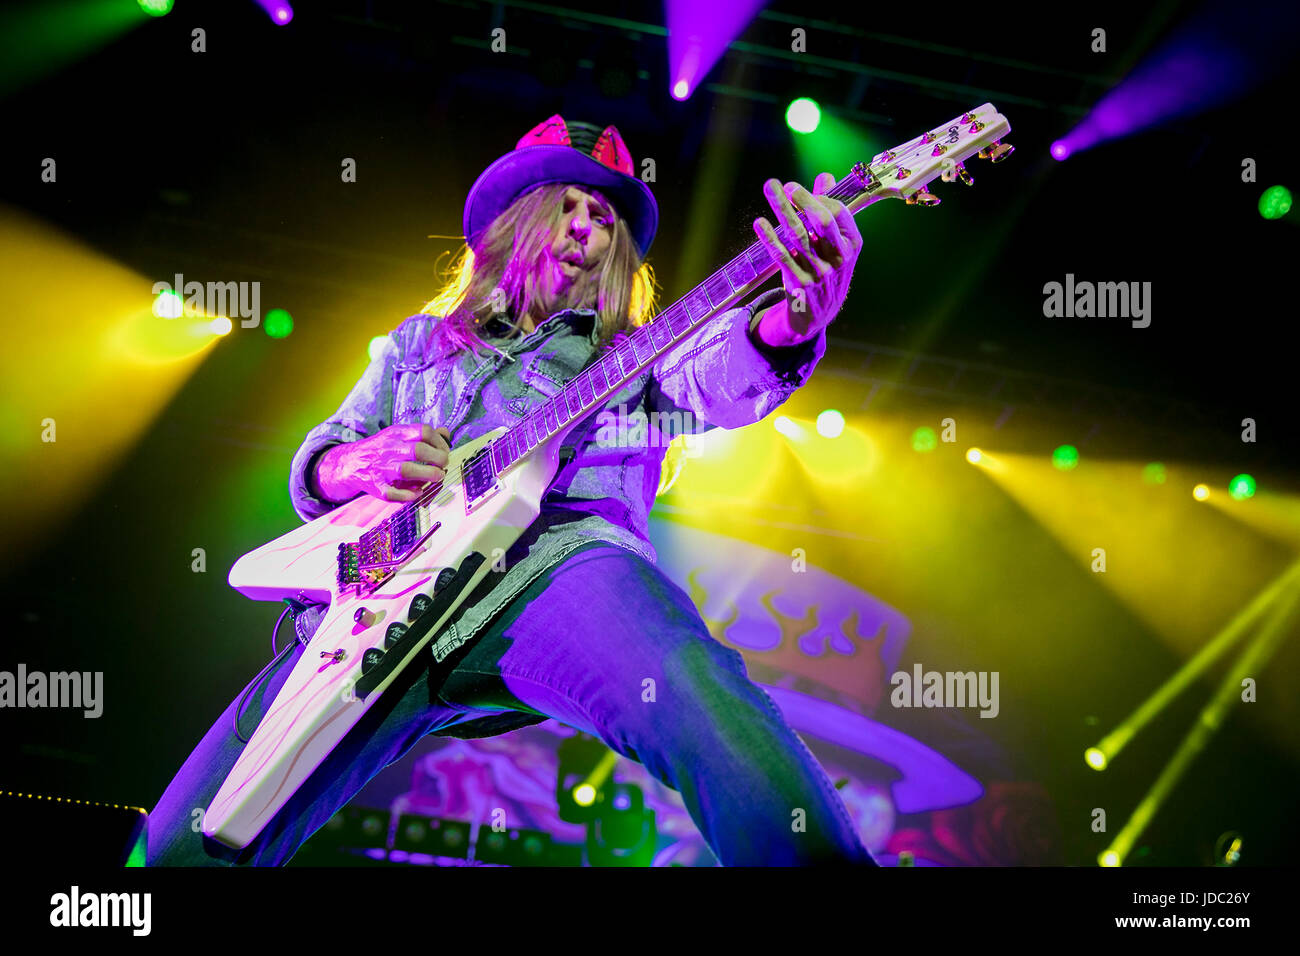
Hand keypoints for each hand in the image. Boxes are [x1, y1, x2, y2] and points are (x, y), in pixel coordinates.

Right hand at [314, 423, 450, 502]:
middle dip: (438, 458)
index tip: (445, 451)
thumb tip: (445, 433)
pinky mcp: (375, 486)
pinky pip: (392, 493)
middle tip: (443, 465)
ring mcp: (381, 468)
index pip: (423, 431)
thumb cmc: (380, 450)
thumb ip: (422, 435)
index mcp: (396, 434)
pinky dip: (408, 495)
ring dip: (427, 474)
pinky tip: (417, 492)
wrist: (349, 462)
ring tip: (437, 477)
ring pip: (406, 470)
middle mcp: (388, 449)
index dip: (440, 442)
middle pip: (418, 450)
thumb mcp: (398, 436)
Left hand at [752, 173, 861, 345]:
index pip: (838, 213)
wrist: (818, 314)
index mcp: (852, 245)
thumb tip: (826, 177)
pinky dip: (770, 238)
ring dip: (782, 210)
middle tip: (785, 186)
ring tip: (769, 188)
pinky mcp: (799, 283)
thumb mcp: (834, 244)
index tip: (796, 189)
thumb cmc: (826, 270)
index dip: (817, 197)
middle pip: (823, 222)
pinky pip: (782, 256)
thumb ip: (829, 209)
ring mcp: (819, 272)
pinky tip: (760, 223)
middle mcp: (839, 259)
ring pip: (799, 235)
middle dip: (804, 200)